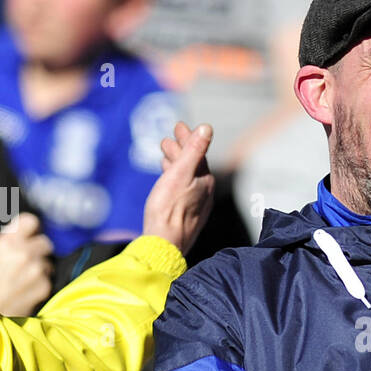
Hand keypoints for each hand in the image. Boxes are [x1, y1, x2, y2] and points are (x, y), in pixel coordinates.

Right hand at [0, 213, 53, 314]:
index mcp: (7, 242)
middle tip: (26, 262)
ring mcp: (37, 270)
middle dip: (38, 250)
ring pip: (48, 262)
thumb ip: (8, 243)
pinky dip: (41, 284)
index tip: (30, 235)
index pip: (31, 221)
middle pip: (45, 242)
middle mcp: (25, 253)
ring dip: (40, 268)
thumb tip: (25, 236)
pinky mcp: (44, 287)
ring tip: (23, 280)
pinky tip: (25, 291)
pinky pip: (48, 280)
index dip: (31, 229)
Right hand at [143, 122, 214, 256]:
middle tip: (168, 139)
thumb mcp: (180, 173)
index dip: (188, 137)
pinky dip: (174, 178)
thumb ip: (194, 150)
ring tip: (165, 154)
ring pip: (187, 177)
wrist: (164, 244)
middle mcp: (205, 193)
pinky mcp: (186, 216)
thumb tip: (206, 127)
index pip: (198, 153)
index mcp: (205, 181)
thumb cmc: (169, 209)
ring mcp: (196, 205)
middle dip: (181, 149)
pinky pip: (182, 190)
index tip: (178, 126)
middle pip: (193, 164)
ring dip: (176, 163)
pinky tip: (167, 180)